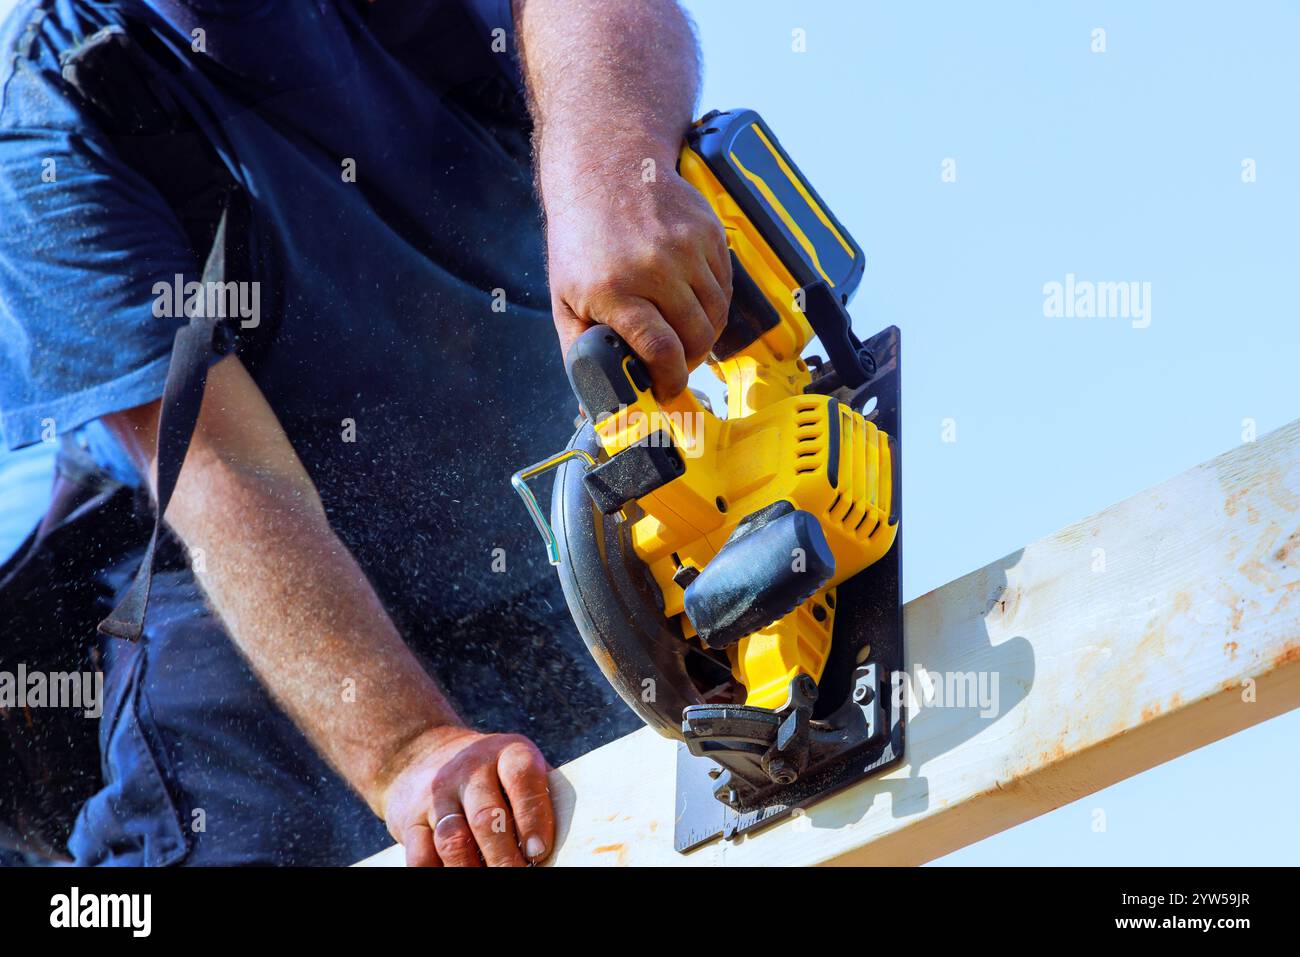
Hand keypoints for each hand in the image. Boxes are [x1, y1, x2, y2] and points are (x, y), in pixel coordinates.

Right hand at [382, 727, 554, 866]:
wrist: (424, 755)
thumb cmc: (492, 774)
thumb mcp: (517, 769)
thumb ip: (538, 798)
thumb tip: (548, 849)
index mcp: (507, 752)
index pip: (522, 777)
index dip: (533, 816)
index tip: (539, 851)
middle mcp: (470, 768)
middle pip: (486, 817)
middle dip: (504, 856)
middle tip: (518, 874)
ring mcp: (438, 793)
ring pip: (452, 839)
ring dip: (472, 868)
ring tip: (489, 880)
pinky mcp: (411, 819)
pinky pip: (421, 855)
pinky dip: (440, 871)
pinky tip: (456, 874)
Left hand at [543, 142, 732, 398]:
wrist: (606, 169)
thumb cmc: (582, 239)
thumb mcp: (565, 299)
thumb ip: (581, 350)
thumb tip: (598, 398)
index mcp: (614, 289)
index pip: (662, 349)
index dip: (671, 379)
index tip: (667, 389)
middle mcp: (654, 266)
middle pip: (696, 337)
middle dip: (689, 361)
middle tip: (674, 364)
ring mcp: (687, 247)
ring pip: (716, 315)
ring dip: (703, 334)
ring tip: (682, 334)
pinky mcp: (709, 233)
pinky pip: (725, 287)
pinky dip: (712, 304)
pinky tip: (690, 302)